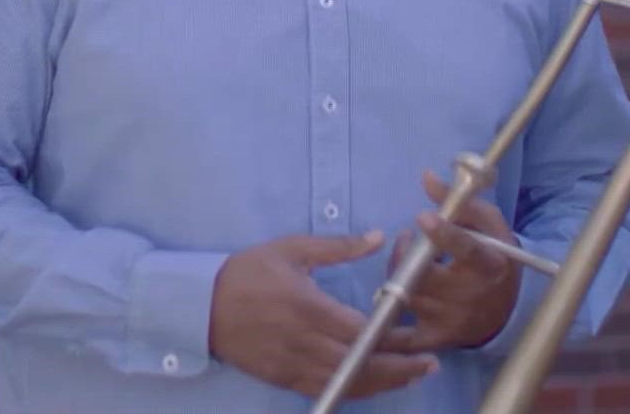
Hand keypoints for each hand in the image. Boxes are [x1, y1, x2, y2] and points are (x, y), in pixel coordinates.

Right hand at [209, 230, 439, 399]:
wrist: (200, 306)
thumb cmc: (247, 272)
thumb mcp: (291, 249)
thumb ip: (338, 247)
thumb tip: (379, 238)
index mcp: (308, 307)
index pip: (361, 330)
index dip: (392, 337)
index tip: (417, 333)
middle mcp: (304, 342)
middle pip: (361, 363)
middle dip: (399, 367)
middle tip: (429, 364)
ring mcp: (293, 366)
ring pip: (348, 383)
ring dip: (383, 384)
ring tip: (411, 377)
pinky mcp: (284, 380)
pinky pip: (327, 391)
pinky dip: (354, 391)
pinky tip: (373, 385)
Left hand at [381, 170, 522, 352]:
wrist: (504, 309)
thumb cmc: (492, 256)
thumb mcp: (487, 223)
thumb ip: (459, 200)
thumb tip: (426, 177)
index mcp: (489, 264)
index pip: (467, 249)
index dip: (445, 234)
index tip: (423, 216)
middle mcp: (471, 295)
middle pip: (425, 274)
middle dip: (406, 252)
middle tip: (407, 238)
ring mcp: (452, 321)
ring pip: (407, 294)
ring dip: (398, 273)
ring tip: (409, 261)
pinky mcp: (435, 338)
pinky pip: (401, 335)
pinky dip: (386, 323)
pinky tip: (386, 301)